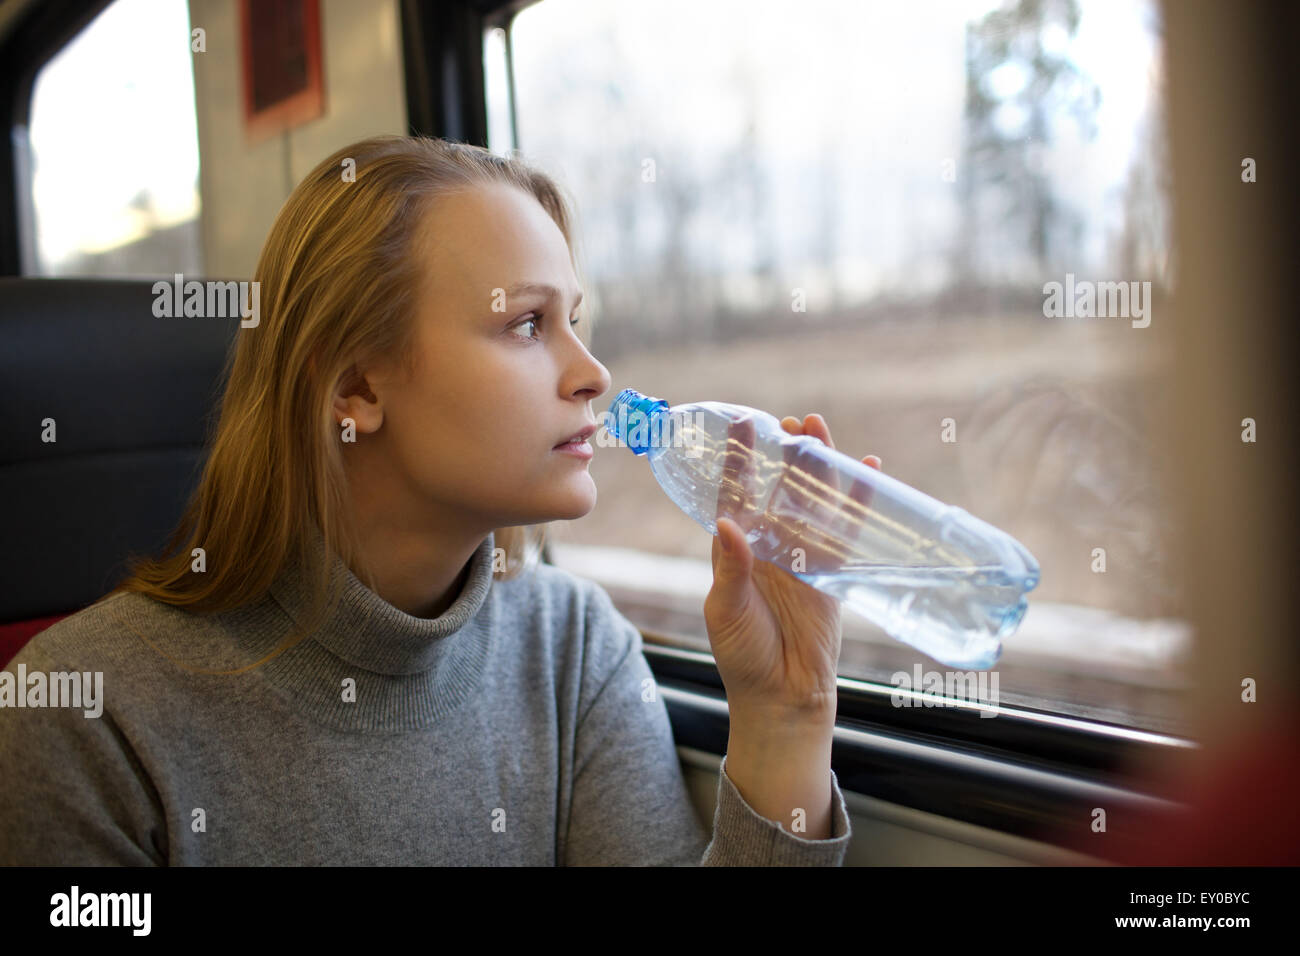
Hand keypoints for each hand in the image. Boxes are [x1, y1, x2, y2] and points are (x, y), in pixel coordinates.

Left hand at [703, 411, 881, 717]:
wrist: (782, 696)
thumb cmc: (742, 655)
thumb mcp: (725, 609)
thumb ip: (730, 567)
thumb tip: (727, 521)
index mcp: (736, 548)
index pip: (736, 493)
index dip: (740, 459)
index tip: (742, 423)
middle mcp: (770, 545)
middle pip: (780, 487)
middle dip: (785, 452)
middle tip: (792, 419)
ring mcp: (804, 555)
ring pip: (814, 499)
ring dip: (819, 465)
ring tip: (819, 428)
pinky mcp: (834, 570)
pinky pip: (849, 527)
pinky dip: (860, 498)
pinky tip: (869, 467)